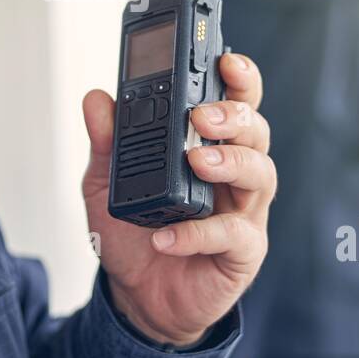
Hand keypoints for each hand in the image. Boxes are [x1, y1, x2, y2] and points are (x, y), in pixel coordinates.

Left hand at [79, 52, 274, 345]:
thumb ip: (106, 142)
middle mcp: (235, 173)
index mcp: (210, 145)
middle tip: (202, 116)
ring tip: (195, 161)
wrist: (137, 297)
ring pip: (261, 174)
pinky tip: (168, 235)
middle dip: (235, 116)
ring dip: (230, 162)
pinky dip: (199, 232)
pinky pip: (233, 235)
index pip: (236, 102)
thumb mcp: (106, 182)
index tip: (225, 60)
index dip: (240, 78)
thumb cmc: (134, 234)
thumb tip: (97, 100)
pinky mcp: (242, 252)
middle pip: (257, 130)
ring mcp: (244, 212)